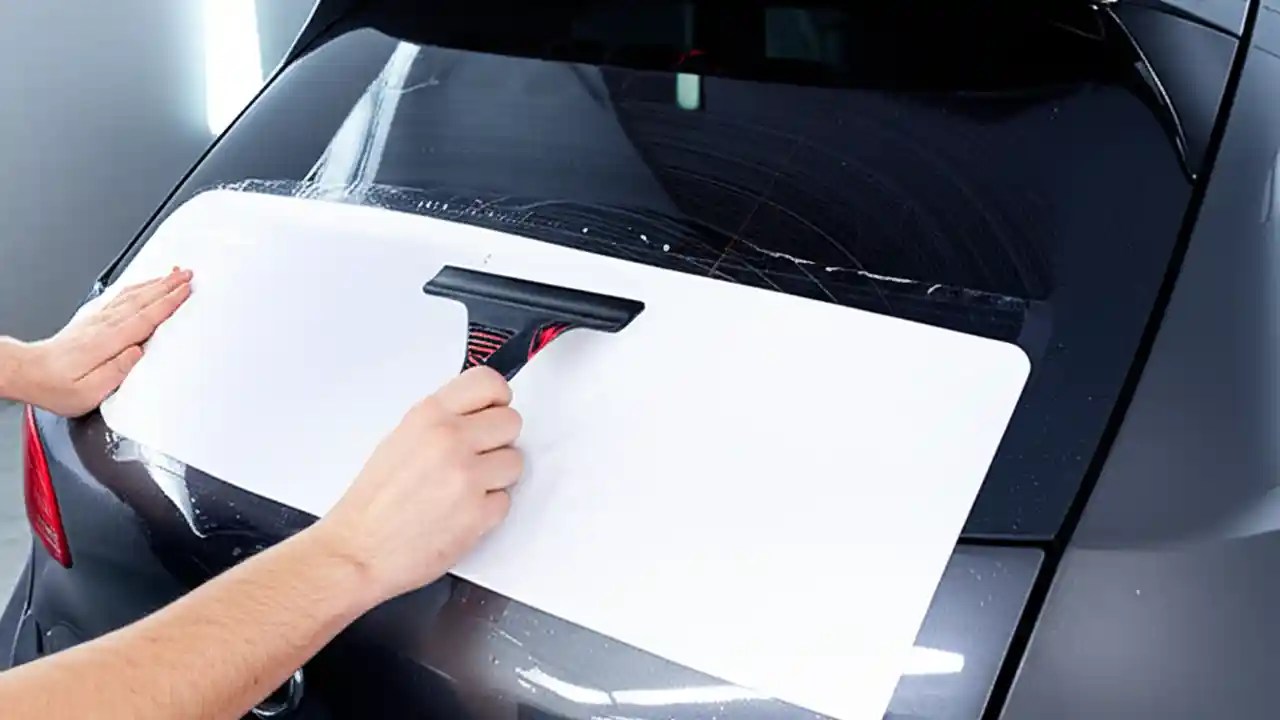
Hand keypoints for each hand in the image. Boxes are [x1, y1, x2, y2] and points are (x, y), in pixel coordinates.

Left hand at [5, 268, 192, 415]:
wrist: (27, 373)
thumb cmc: (57, 386)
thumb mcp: (88, 392)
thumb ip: (116, 372)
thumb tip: (138, 353)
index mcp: (107, 342)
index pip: (145, 318)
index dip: (168, 303)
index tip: (185, 290)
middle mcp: (103, 325)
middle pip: (142, 300)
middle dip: (167, 286)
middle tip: (188, 274)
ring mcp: (97, 319)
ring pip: (132, 296)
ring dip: (155, 283)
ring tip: (173, 274)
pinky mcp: (92, 320)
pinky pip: (120, 297)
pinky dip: (137, 288)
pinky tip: (144, 285)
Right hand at [313, 366, 523, 606]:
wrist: (358, 551)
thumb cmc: (374, 502)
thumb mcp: (400, 439)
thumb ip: (443, 421)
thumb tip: (479, 415)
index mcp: (429, 416)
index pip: (489, 382)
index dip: (498, 399)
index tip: (493, 411)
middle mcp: (451, 440)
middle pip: (511, 421)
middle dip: (498, 441)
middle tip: (476, 458)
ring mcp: (467, 476)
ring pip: (515, 462)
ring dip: (497, 477)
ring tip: (464, 489)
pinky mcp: (478, 513)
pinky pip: (506, 500)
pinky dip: (488, 509)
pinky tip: (460, 513)